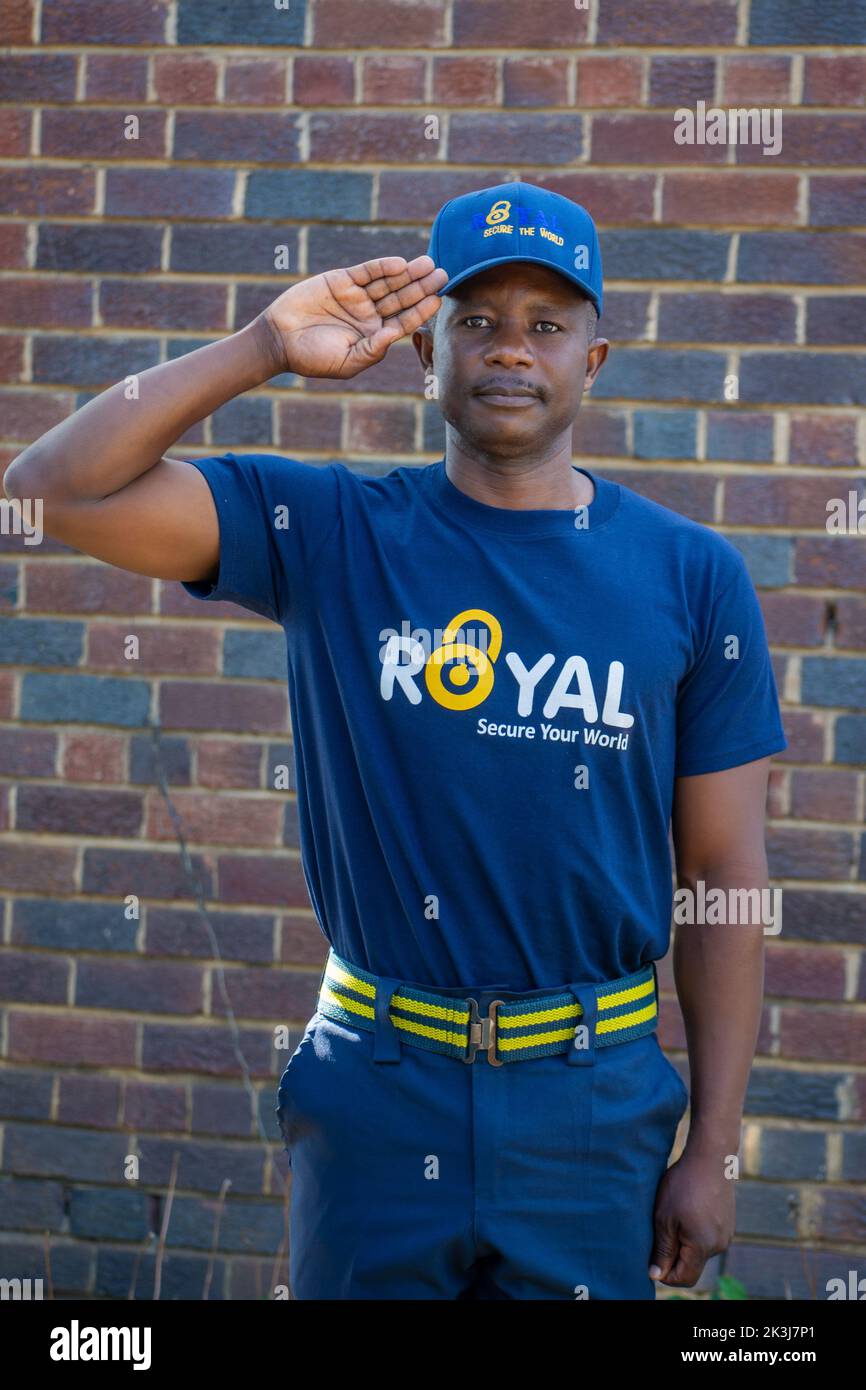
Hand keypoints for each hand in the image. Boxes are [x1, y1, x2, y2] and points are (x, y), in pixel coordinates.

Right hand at [259, 255, 447, 379]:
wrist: (279, 340)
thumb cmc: (312, 358)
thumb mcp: (346, 362)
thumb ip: (371, 350)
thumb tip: (393, 336)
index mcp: (374, 336)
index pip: (404, 321)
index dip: (421, 310)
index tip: (438, 299)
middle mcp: (370, 315)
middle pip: (402, 298)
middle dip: (422, 286)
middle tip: (443, 274)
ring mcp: (357, 296)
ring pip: (388, 282)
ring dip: (409, 273)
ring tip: (429, 264)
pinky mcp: (342, 281)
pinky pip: (367, 272)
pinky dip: (382, 267)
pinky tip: (400, 264)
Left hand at [649, 1147, 735, 1287]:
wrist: (710, 1157)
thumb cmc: (683, 1185)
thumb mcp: (664, 1218)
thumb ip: (662, 1250)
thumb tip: (656, 1275)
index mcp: (702, 1247)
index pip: (684, 1277)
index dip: (665, 1273)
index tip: (652, 1255)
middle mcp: (719, 1245)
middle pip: (692, 1265)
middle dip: (674, 1255)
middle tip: (660, 1229)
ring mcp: (726, 1234)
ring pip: (699, 1250)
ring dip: (684, 1241)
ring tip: (674, 1215)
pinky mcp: (728, 1223)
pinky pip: (708, 1237)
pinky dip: (695, 1231)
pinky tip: (688, 1208)